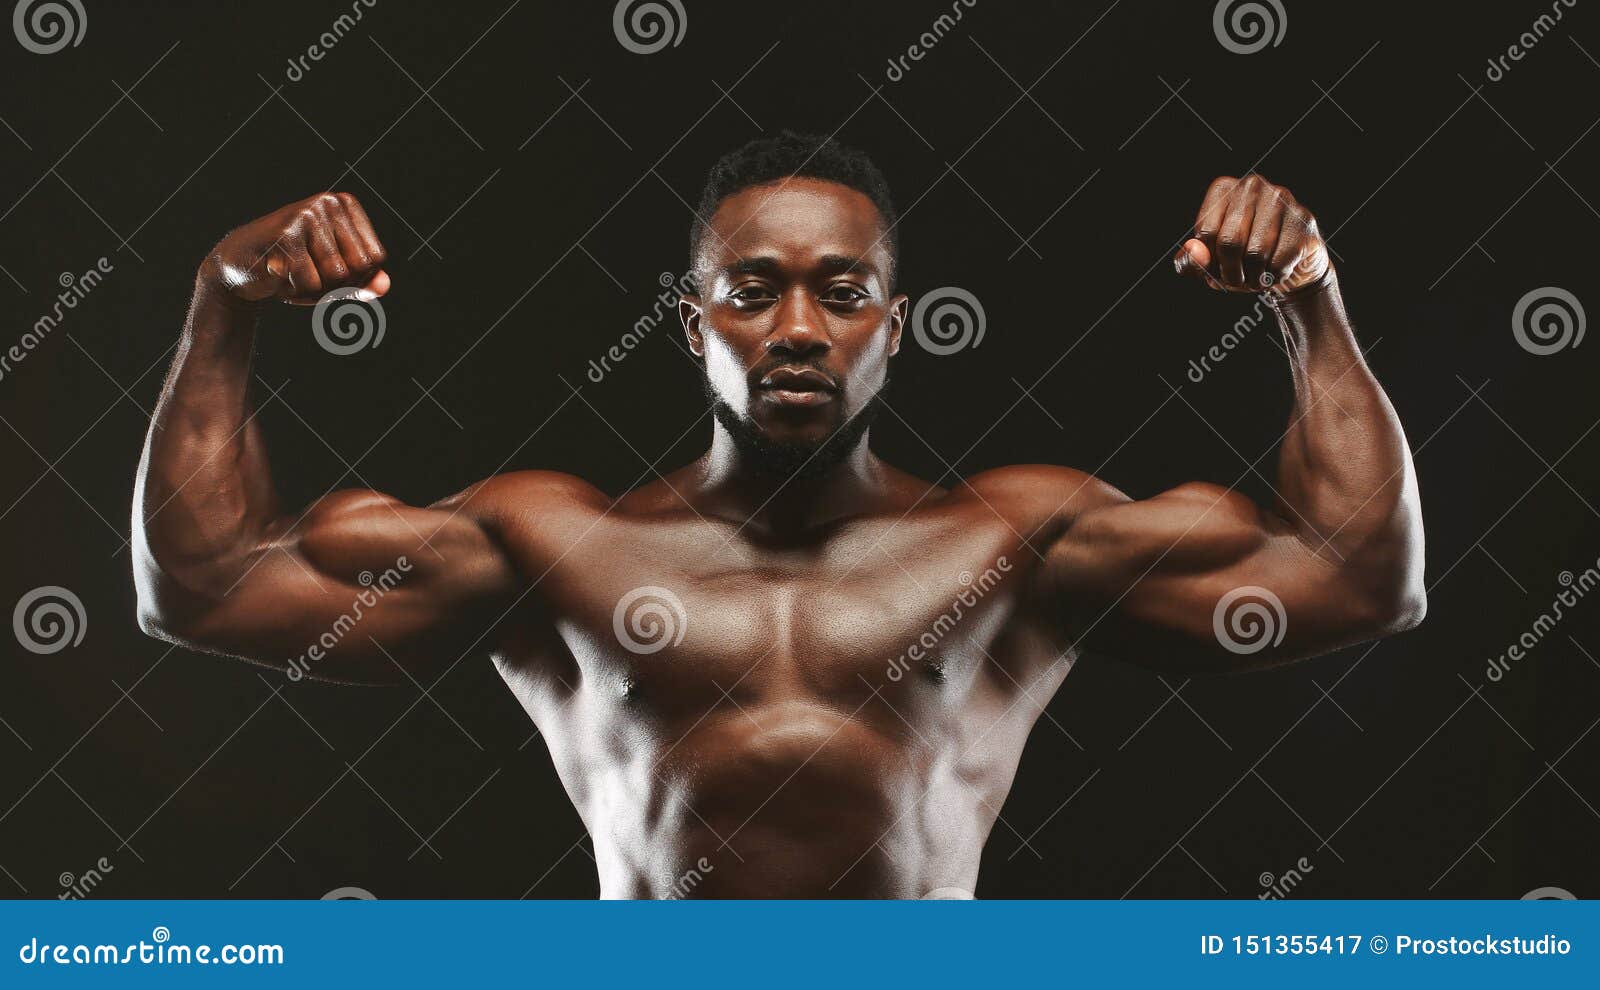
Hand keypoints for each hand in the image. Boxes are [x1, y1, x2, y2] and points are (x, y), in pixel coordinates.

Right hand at [201, 192, 388, 305]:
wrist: (238, 265)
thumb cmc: (294, 269)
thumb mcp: (335, 277)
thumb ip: (365, 282)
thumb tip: (384, 286)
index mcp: (345, 205)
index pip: (375, 259)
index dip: (356, 278)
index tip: (328, 269)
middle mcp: (328, 203)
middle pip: (358, 268)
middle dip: (336, 285)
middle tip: (308, 274)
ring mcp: (306, 215)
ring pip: (336, 276)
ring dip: (315, 290)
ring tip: (294, 274)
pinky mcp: (285, 234)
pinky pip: (311, 283)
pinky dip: (296, 291)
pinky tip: (278, 274)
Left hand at [1174, 175, 1329, 295]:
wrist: (1291, 262)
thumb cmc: (1242, 259)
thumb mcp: (1210, 262)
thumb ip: (1190, 261)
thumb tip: (1195, 252)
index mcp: (1223, 189)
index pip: (1205, 234)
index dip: (1209, 262)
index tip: (1218, 268)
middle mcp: (1252, 185)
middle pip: (1230, 242)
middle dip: (1230, 273)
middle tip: (1237, 280)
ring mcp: (1281, 199)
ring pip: (1256, 254)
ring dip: (1252, 278)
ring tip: (1256, 277)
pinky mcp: (1303, 220)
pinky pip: (1279, 262)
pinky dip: (1273, 278)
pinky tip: (1276, 271)